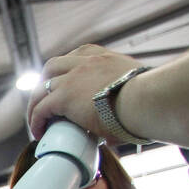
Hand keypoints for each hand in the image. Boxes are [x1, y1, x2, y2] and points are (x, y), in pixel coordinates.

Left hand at [27, 44, 143, 142]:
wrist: (149, 100)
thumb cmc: (152, 100)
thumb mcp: (137, 89)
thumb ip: (125, 99)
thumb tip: (120, 127)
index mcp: (105, 57)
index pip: (78, 55)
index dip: (66, 69)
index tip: (63, 81)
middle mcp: (87, 62)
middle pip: (53, 66)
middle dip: (44, 83)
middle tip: (43, 102)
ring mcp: (73, 77)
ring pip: (41, 88)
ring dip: (35, 104)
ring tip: (36, 122)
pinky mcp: (65, 96)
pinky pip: (41, 109)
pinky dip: (36, 120)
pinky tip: (38, 133)